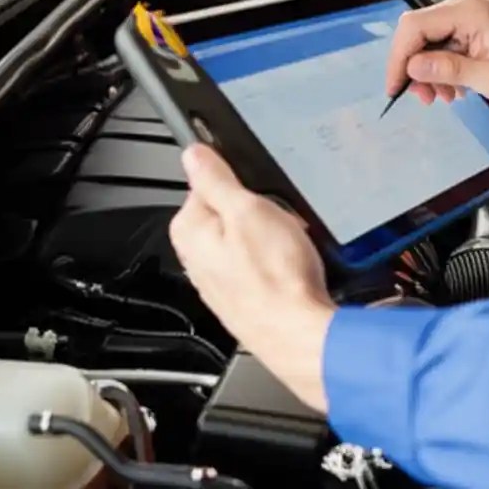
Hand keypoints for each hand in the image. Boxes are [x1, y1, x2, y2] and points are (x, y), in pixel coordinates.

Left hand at [169, 144, 335, 411]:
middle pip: (228, 212)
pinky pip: (258, 264)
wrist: (299, 335)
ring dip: (270, 237)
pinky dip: (276, 262)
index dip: (241, 184)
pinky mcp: (241, 297)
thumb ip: (216, 178)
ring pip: (246, 239)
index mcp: (188, 229)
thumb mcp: (248, 209)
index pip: (206, 184)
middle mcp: (195, 258)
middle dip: (258, 212)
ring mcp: (218, 281)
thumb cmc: (275, 278)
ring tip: (290, 248)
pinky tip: (291, 269)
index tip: (262, 195)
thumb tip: (193, 153)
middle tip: (280, 222)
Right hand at [385, 0, 488, 107]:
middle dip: (416, 67)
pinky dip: (445, 63)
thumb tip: (413, 67)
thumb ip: (446, 70)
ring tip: (445, 95)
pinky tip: (456, 84)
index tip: (396, 85)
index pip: (414, 27)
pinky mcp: (476, 19)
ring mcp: (472, 9)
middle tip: (424, 97)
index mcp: (470, 10)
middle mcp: (468, 2)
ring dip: (431, 69)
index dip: (399, 59)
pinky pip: (446, 39)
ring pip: (431, 38)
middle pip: (419, 31)